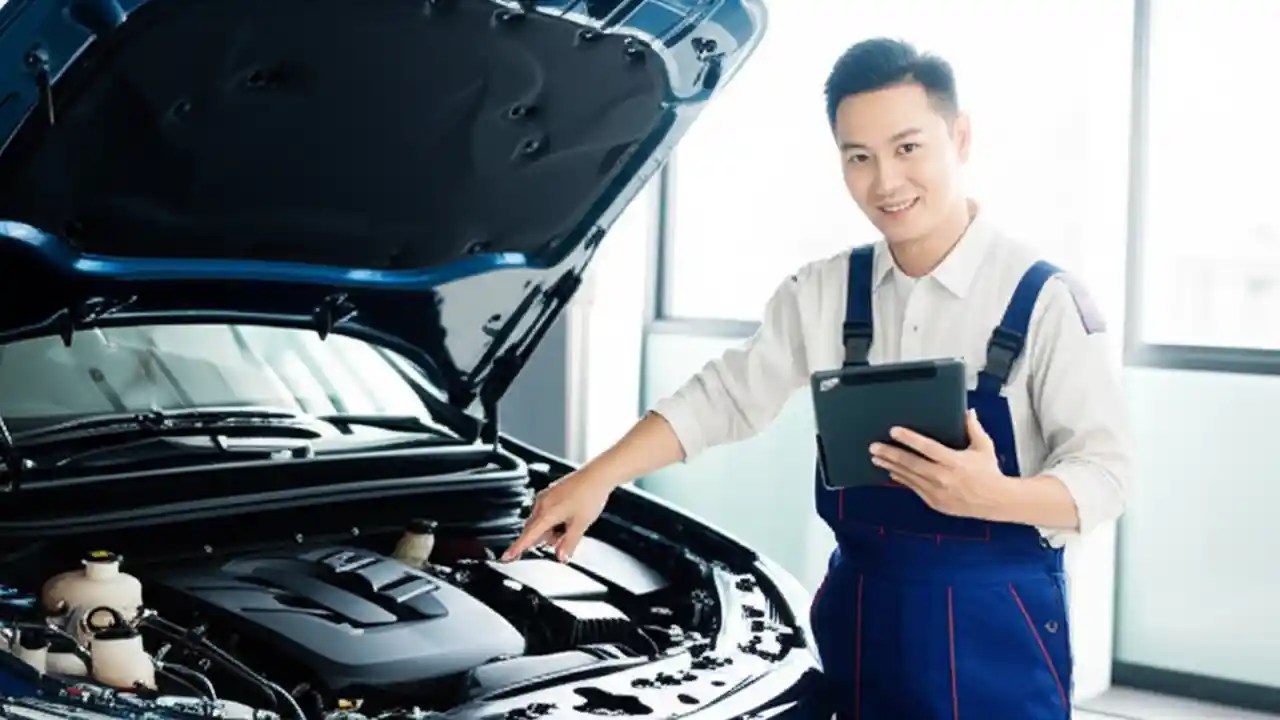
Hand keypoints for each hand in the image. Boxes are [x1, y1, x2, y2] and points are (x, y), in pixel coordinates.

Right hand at [500, 469, 613, 562]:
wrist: (597, 476)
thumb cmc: (590, 496)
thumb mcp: (581, 525)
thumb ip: (568, 543)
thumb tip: (561, 556)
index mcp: (547, 513)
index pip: (528, 536)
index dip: (517, 548)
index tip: (506, 557)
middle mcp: (542, 503)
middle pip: (534, 530)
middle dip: (546, 538)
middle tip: (563, 540)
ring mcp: (546, 497)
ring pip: (541, 521)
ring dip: (551, 529)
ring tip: (571, 525)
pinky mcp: (551, 493)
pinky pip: (545, 512)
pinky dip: (553, 519)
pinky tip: (569, 517)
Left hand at [868, 409, 1012, 518]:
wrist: (995, 502)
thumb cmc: (989, 472)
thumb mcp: (984, 447)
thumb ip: (974, 428)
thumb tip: (968, 411)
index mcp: (954, 461)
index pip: (927, 447)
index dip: (909, 438)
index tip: (893, 431)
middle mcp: (943, 477)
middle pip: (911, 463)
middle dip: (890, 454)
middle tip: (874, 446)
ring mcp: (937, 491)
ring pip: (908, 476)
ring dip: (890, 466)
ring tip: (876, 457)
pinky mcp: (934, 501)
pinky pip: (913, 488)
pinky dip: (901, 479)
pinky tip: (891, 471)